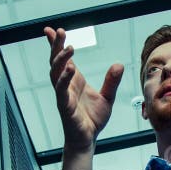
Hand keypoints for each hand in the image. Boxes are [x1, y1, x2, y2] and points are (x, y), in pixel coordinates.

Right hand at [45, 27, 123, 151]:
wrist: (88, 139)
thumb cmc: (93, 119)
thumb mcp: (107, 97)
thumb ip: (112, 81)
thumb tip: (119, 64)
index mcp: (74, 81)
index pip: (63, 58)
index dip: (56, 44)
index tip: (51, 30)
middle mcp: (66, 85)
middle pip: (56, 61)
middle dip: (56, 46)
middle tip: (59, 31)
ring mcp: (63, 95)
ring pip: (55, 73)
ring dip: (60, 59)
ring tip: (69, 47)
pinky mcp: (64, 106)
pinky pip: (61, 90)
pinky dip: (64, 78)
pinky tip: (70, 68)